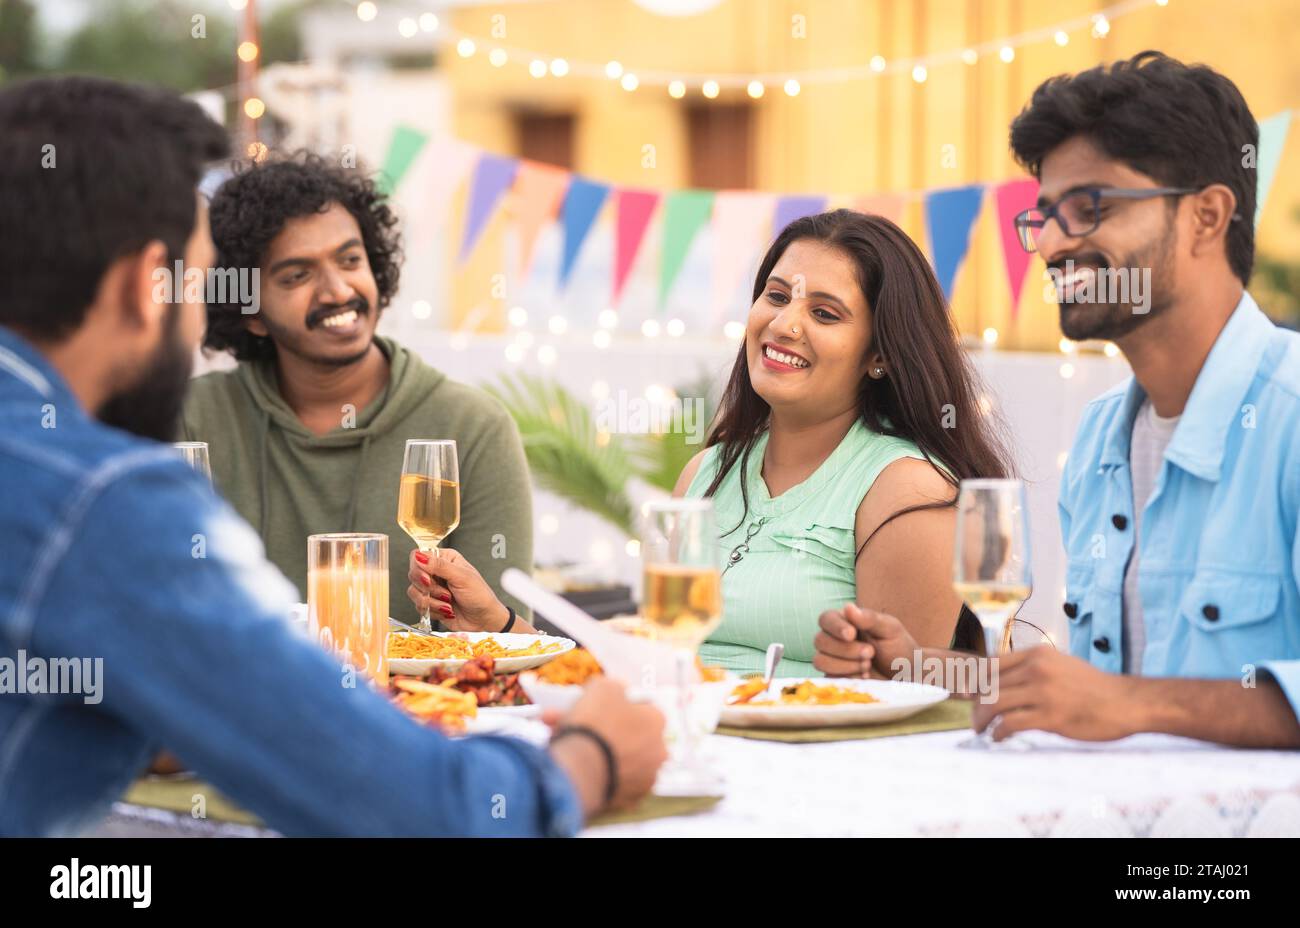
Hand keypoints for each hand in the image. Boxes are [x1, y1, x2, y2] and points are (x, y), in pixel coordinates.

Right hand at [406, 548, 507, 631]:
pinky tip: (447, 611)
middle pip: (413, 574)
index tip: (429, 579)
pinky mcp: (429, 603)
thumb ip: (440, 566)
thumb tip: (420, 556)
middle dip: (429, 588)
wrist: (484, 619)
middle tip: (446, 593)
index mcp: (445, 559)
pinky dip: (433, 610)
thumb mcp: (462, 577)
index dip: (419, 568)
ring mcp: (432, 588)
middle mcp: (436, 572)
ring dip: (432, 601)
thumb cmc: (480, 595)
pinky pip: (418, 606)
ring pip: (414, 592)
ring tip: (449, 602)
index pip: (418, 556)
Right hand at [548, 678, 666, 816]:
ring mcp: (645, 778)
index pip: (640, 708)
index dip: (616, 705)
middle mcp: (658, 751)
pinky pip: (611, 780)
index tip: (598, 706)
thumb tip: (615, 691)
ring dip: (595, 749)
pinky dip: (595, 773)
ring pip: (616, 758)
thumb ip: (614, 687)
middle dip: (600, 727)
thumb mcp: (602, 687)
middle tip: (573, 720)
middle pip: (627, 734)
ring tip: (564, 740)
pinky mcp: (629, 800)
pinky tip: (575, 763)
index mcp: (657, 721)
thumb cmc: (594, 723)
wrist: (581, 766)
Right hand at [812, 603, 920, 678]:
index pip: (825, 619)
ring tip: (867, 665)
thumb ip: (869, 618)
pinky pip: (829, 678)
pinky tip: (864, 677)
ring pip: (820, 661)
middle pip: (820, 641)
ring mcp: (832, 660)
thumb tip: (848, 607)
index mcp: (845, 621)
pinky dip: (848, 678)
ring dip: (845, 665)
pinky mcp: (835, 678)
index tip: (851, 634)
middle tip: (870, 653)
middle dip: (846, 650)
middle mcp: (834, 639)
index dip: (835, 627)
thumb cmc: (898, 647)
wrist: (906, 676)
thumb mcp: (890, 629)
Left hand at [971, 647, 1137, 741]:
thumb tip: (1002, 681)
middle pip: (988, 685)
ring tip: (981, 729)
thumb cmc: (1094, 687)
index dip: (973, 680)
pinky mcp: (1050, 716)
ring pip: (994, 703)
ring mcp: (1043, 692)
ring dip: (981, 719)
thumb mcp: (1060, 665)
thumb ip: (1032, 669)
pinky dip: (998, 732)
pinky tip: (999, 737)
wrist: (1126, 702)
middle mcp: (1036, 669)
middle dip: (975, 704)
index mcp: (1037, 654)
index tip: (964, 694)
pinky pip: (1010, 723)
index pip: (990, 664)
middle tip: (975, 718)